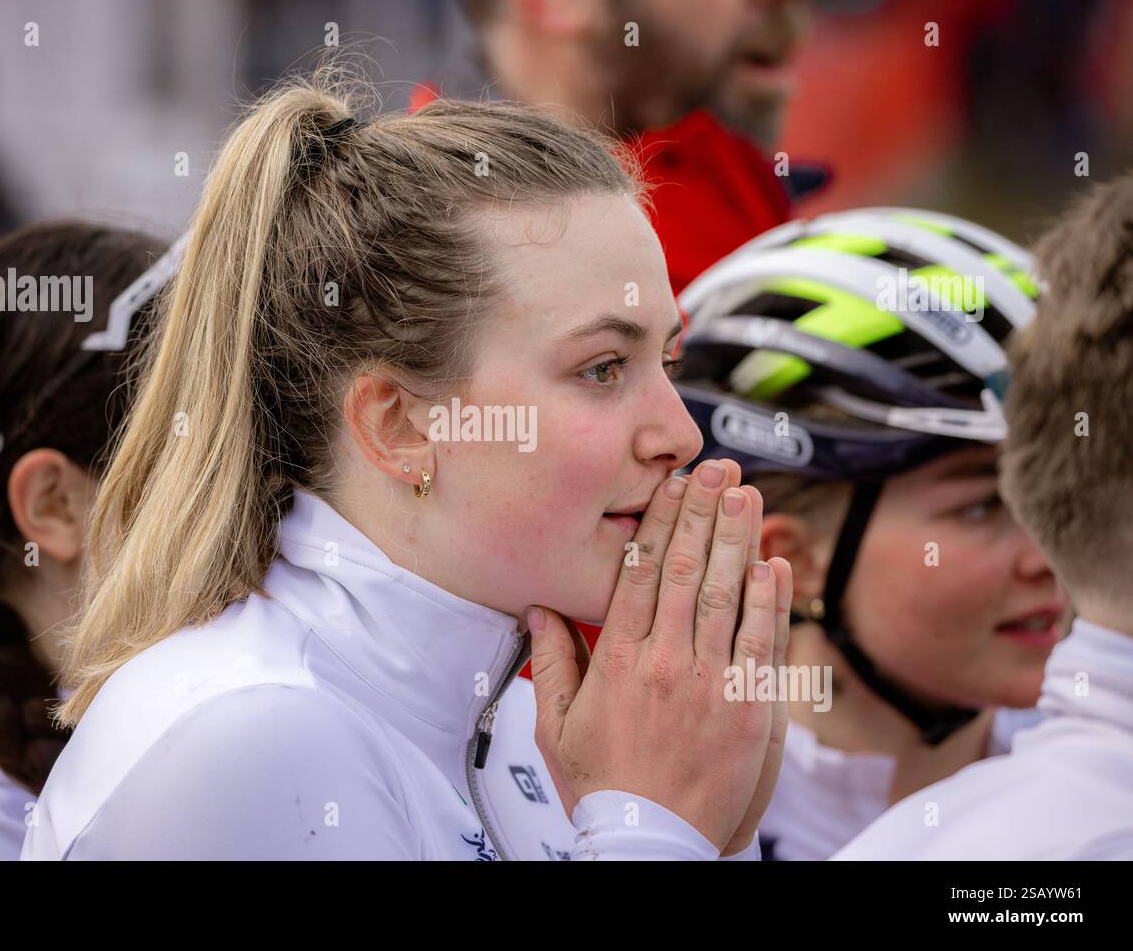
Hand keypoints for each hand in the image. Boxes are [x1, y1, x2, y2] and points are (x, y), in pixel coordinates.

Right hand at [527, 460, 790, 851]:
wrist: (651, 843)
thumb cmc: (602, 787)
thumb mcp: (555, 726)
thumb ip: (553, 663)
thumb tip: (539, 611)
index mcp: (618, 659)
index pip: (640, 573)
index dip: (659, 524)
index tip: (672, 487)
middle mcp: (666, 660)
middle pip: (685, 570)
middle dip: (702, 513)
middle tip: (718, 469)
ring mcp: (710, 681)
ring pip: (725, 594)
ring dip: (737, 539)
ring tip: (747, 495)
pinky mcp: (748, 706)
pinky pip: (761, 640)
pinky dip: (769, 598)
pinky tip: (773, 562)